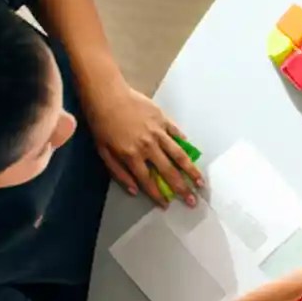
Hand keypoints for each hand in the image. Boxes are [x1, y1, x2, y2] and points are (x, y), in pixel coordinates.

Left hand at [84, 82, 202, 207]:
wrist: (107, 95)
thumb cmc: (101, 123)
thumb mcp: (103, 151)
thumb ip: (118, 172)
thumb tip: (134, 190)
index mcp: (132, 155)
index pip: (148, 181)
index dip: (158, 195)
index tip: (167, 205)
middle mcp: (148, 146)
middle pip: (169, 171)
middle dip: (182, 188)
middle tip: (193, 201)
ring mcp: (158, 132)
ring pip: (179, 155)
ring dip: (191, 170)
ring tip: (201, 182)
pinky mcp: (163, 120)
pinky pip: (177, 134)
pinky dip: (184, 144)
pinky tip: (192, 154)